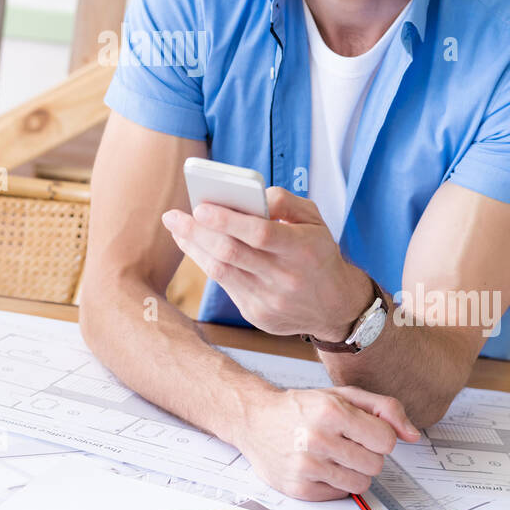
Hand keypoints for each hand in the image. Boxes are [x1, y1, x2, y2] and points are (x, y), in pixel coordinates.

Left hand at [161, 186, 372, 340]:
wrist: (336, 306)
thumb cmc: (319, 253)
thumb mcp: (315, 221)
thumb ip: (286, 202)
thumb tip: (253, 194)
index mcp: (304, 250)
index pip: (260, 234)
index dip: (228, 220)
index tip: (200, 206)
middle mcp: (286, 278)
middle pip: (232, 253)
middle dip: (197, 232)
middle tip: (173, 216)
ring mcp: (270, 300)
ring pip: (222, 271)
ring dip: (194, 247)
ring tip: (177, 228)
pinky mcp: (258, 315)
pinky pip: (224, 285)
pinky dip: (206, 263)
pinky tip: (195, 247)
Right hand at [235, 385, 420, 500]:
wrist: (255, 419)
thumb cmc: (300, 407)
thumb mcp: (343, 395)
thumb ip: (384, 408)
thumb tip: (412, 434)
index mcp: (331, 411)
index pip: (386, 440)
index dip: (378, 435)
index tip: (363, 430)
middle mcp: (317, 439)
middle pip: (376, 465)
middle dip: (366, 454)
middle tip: (344, 442)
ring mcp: (307, 466)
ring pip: (361, 484)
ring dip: (353, 471)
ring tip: (334, 455)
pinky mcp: (299, 488)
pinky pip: (340, 495)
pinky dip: (335, 483)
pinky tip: (320, 466)